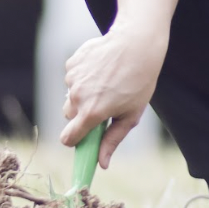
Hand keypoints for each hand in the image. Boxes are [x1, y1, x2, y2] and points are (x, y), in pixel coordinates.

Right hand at [60, 23, 164, 167]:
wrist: (138, 43)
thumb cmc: (140, 81)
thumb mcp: (131, 114)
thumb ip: (113, 140)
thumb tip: (102, 164)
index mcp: (91, 113)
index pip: (68, 139)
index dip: (76, 140)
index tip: (84, 138)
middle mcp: (77, 97)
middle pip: (69, 116)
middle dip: (82, 114)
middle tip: (103, 104)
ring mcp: (73, 79)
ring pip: (71, 95)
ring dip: (83, 93)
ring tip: (106, 82)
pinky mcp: (72, 63)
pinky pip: (72, 77)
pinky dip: (83, 76)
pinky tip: (101, 68)